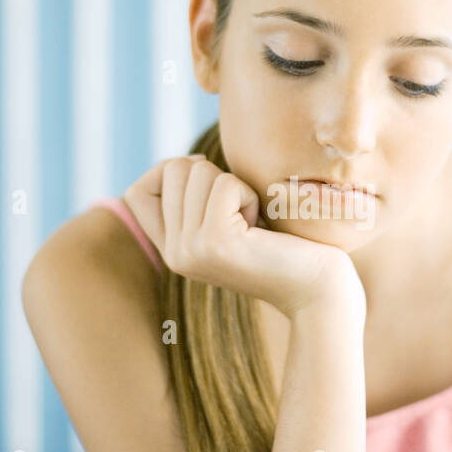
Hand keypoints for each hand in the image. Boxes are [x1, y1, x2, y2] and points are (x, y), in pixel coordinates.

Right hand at [123, 155, 365, 320]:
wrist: (316, 291)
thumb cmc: (283, 247)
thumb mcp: (230, 223)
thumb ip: (200, 201)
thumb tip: (192, 161)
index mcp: (172, 251)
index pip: (136, 194)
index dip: (166, 172)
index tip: (211, 182)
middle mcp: (174, 254)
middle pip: (172, 171)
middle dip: (213, 176)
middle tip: (242, 212)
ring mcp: (190, 250)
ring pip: (196, 172)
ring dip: (235, 186)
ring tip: (253, 222)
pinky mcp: (215, 242)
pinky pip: (225, 184)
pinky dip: (249, 195)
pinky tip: (262, 227)